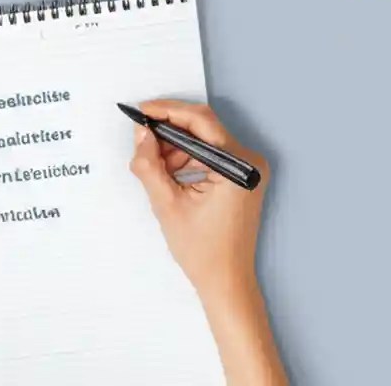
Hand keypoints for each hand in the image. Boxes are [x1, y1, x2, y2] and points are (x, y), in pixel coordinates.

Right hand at [130, 101, 287, 384]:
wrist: (226, 280)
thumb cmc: (202, 250)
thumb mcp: (166, 204)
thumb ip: (149, 165)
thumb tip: (141, 134)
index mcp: (237, 166)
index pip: (200, 121)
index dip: (167, 111)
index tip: (142, 111)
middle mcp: (249, 162)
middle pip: (203, 128)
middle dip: (169, 133)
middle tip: (142, 142)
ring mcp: (249, 169)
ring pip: (205, 141)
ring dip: (177, 148)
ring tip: (155, 168)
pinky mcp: (243, 177)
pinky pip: (212, 155)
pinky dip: (189, 159)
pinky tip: (171, 174)